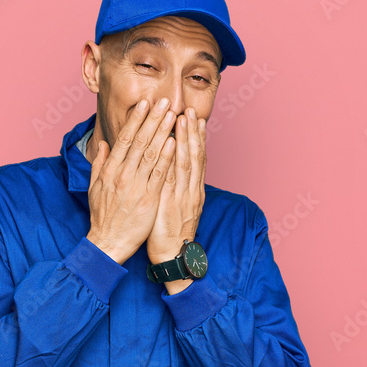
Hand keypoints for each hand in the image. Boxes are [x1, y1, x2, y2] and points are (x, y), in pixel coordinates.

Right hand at [86, 97, 177, 264]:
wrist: (108, 242)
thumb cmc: (103, 216)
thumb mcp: (94, 187)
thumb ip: (99, 163)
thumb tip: (103, 144)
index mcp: (110, 170)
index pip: (125, 138)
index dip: (136, 119)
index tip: (145, 103)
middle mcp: (123, 174)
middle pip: (141, 141)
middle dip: (154, 119)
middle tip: (164, 101)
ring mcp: (136, 186)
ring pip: (152, 154)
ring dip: (164, 132)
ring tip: (173, 115)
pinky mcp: (149, 199)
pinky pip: (160, 174)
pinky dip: (168, 157)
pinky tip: (175, 142)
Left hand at [147, 106, 205, 266]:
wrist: (172, 256)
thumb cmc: (170, 232)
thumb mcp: (175, 206)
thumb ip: (174, 186)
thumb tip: (170, 167)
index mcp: (193, 190)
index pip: (197, 158)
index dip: (196, 137)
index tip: (194, 118)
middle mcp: (191, 190)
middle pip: (194, 156)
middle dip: (192, 131)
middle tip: (189, 110)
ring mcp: (184, 197)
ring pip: (187, 162)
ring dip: (185, 138)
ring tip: (182, 119)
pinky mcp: (173, 205)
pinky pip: (173, 178)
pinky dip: (173, 160)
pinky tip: (172, 145)